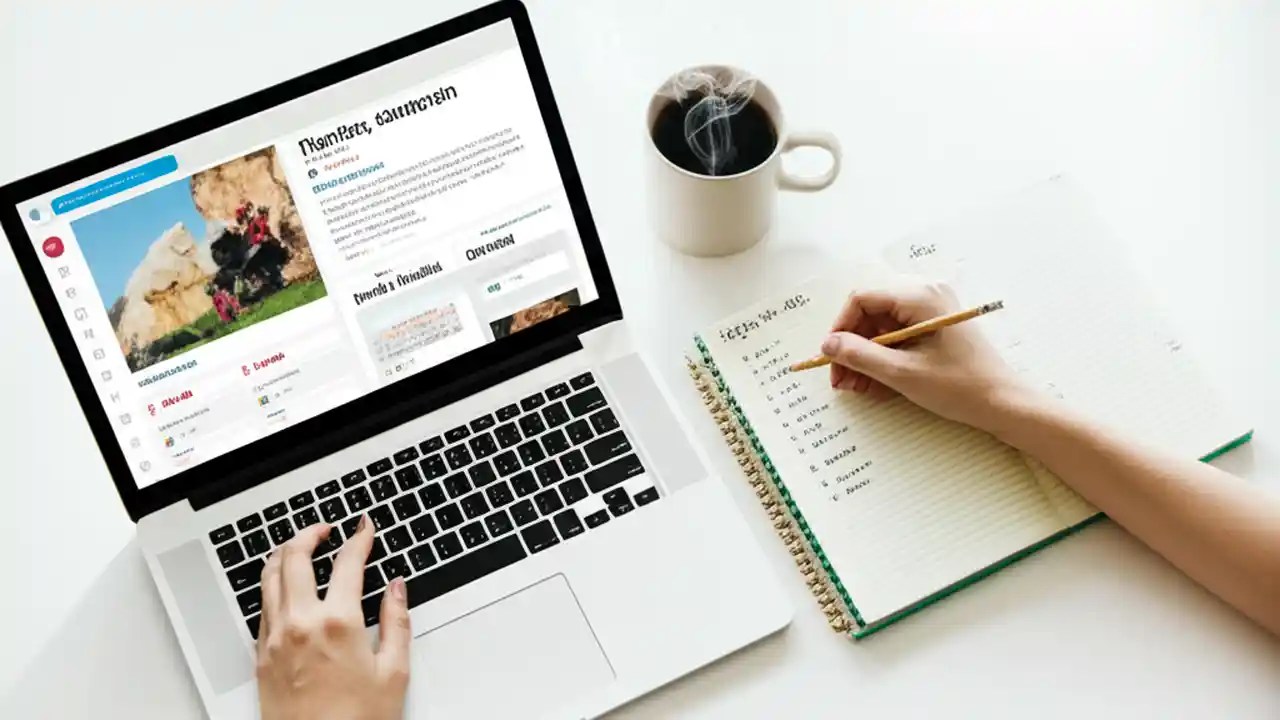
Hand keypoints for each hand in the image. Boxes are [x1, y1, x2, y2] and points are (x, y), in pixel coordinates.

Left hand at [257, 515, 410, 719]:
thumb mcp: (394, 673)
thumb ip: (397, 622)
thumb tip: (397, 590)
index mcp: (338, 623)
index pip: (347, 562)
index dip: (359, 538)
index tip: (364, 528)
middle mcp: (301, 624)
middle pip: (296, 557)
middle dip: (311, 533)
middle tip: (326, 529)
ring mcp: (275, 639)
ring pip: (270, 577)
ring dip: (285, 553)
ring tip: (298, 546)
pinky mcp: (261, 656)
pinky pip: (261, 607)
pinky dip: (272, 586)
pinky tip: (283, 588)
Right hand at [823, 281, 1026, 432]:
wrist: (1003, 403)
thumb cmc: (959, 386)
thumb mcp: (902, 373)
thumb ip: (860, 355)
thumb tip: (827, 345)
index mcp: (920, 296)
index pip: (862, 299)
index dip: (840, 328)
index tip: (830, 357)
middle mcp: (925, 294)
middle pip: (870, 313)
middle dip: (851, 347)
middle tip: (840, 379)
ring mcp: (931, 310)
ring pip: (881, 328)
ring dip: (864, 356)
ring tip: (854, 387)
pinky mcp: (934, 327)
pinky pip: (898, 337)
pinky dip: (882, 359)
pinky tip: (873, 384)